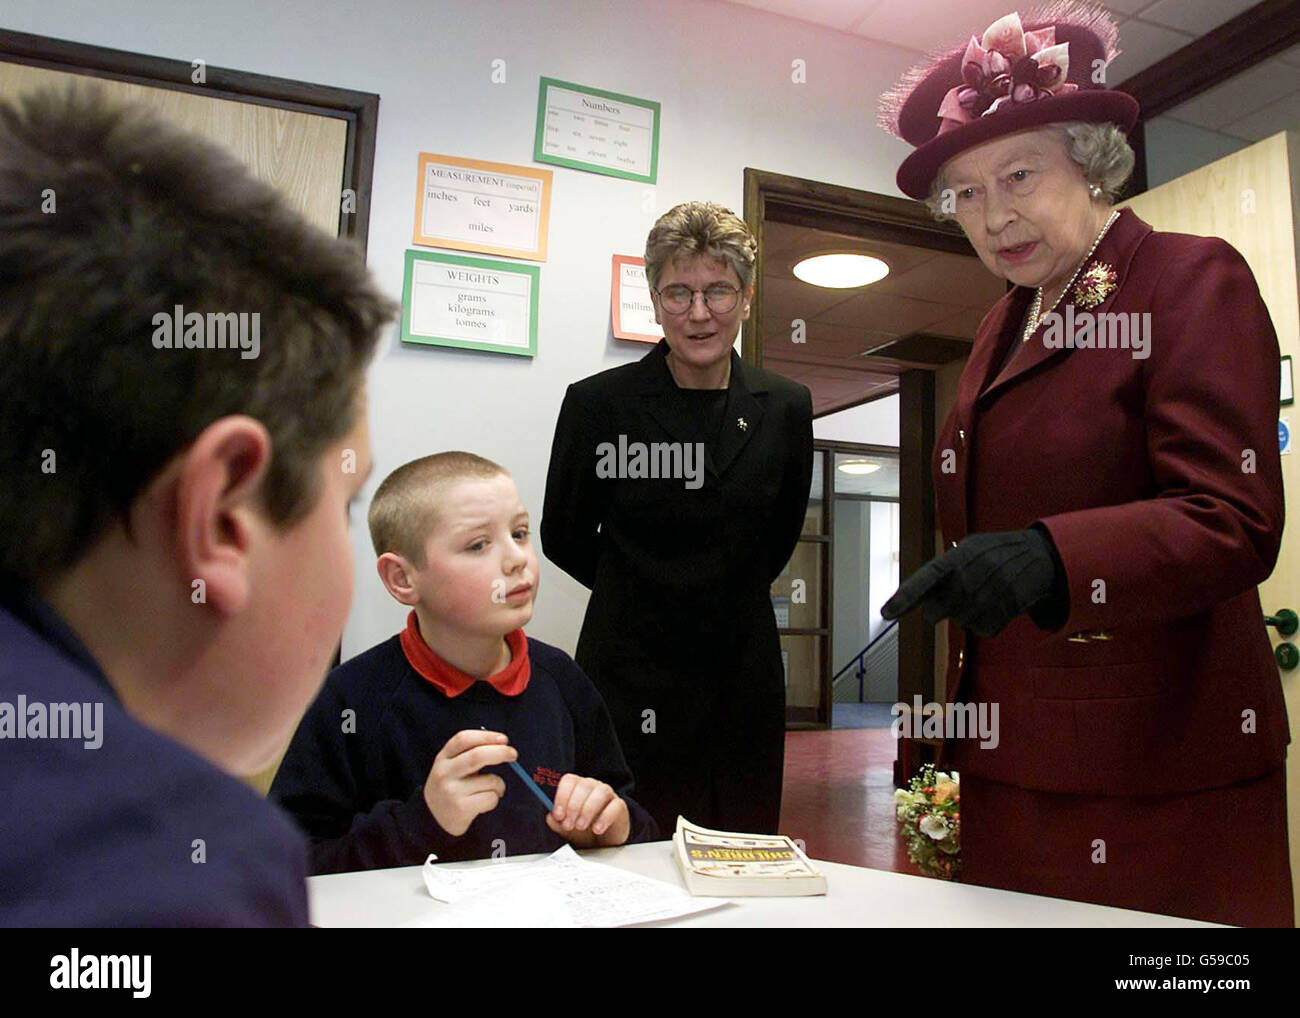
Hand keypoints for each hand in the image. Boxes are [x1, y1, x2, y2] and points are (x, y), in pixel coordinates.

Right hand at [423, 729, 516, 835]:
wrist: (434, 819)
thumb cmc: (452, 787)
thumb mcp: (452, 767)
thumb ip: (470, 754)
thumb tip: (501, 744)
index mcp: (443, 758)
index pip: (464, 739)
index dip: (486, 736)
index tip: (503, 739)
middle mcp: (444, 773)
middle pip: (477, 756)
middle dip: (501, 752)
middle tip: (513, 754)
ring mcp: (451, 791)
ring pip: (490, 780)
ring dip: (500, 784)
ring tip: (493, 790)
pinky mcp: (461, 808)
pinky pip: (491, 798)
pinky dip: (495, 799)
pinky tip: (484, 803)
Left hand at [545, 774, 629, 847]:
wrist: (601, 841)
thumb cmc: (582, 829)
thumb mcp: (565, 827)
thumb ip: (556, 822)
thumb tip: (551, 817)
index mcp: (577, 786)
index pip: (569, 780)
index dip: (562, 797)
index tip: (558, 815)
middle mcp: (592, 786)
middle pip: (583, 786)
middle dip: (573, 807)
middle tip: (569, 824)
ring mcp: (608, 794)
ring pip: (600, 792)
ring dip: (588, 810)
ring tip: (581, 826)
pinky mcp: (620, 806)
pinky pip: (615, 805)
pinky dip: (605, 818)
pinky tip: (597, 829)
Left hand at [880, 528, 1063, 637]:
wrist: (1040, 555)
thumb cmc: (993, 554)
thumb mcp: (968, 549)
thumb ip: (943, 573)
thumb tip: (924, 605)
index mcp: (959, 555)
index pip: (926, 577)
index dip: (905, 596)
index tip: (885, 614)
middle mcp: (974, 572)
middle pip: (941, 609)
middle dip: (943, 607)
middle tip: (960, 593)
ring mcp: (993, 590)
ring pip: (962, 621)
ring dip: (968, 614)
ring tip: (984, 593)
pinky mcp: (1010, 606)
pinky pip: (984, 629)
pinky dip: (986, 622)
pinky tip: (997, 604)